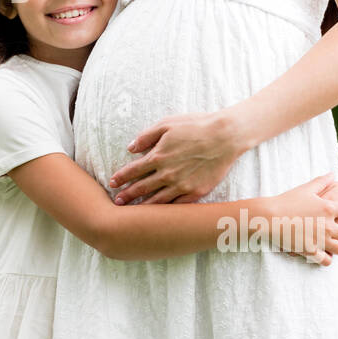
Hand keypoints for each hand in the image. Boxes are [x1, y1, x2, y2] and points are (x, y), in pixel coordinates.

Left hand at [108, 111, 248, 205]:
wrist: (225, 136)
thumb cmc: (195, 126)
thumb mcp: (167, 124)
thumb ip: (146, 136)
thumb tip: (130, 148)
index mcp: (158, 156)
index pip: (133, 170)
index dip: (121, 177)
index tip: (112, 182)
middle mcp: (167, 173)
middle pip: (141, 188)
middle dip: (127, 195)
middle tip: (117, 202)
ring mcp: (181, 185)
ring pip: (157, 200)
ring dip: (143, 206)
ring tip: (133, 212)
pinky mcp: (195, 193)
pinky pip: (176, 205)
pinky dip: (165, 210)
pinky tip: (159, 214)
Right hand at [268, 173, 337, 265]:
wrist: (268, 216)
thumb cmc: (286, 200)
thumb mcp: (305, 189)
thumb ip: (322, 182)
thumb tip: (333, 173)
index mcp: (329, 208)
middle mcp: (328, 226)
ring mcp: (320, 240)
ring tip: (331, 245)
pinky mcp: (310, 251)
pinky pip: (326, 261)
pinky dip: (326, 259)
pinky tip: (321, 254)